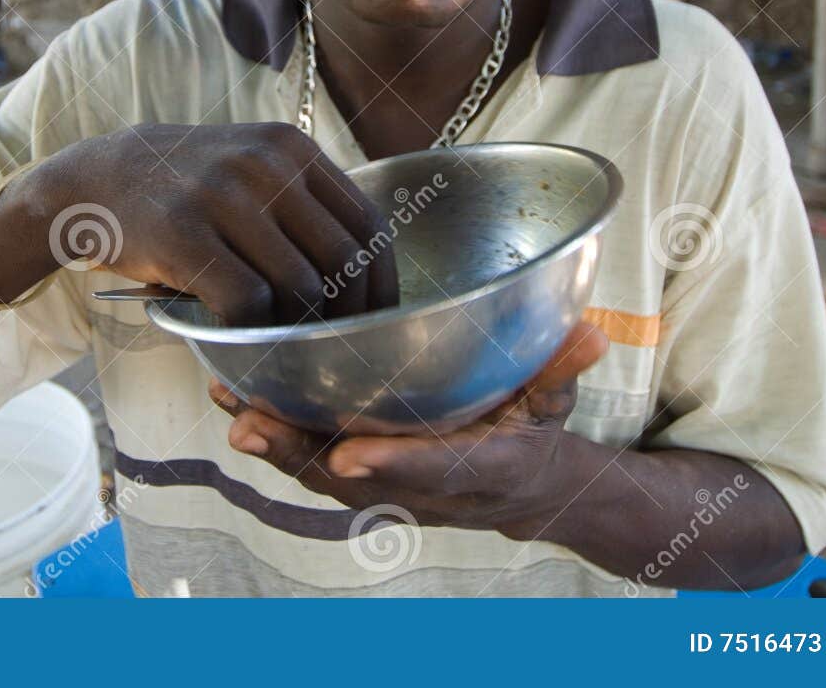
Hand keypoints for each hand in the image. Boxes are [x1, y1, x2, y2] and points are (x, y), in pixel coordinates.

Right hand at [25, 123, 400, 323]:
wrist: (95, 181)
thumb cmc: (186, 189)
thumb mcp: (250, 167)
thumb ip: (305, 203)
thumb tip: (370, 274)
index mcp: (292, 148)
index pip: (368, 224)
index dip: (381, 284)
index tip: (375, 321)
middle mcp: (265, 164)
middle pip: (343, 261)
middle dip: (343, 316)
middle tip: (327, 345)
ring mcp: (223, 196)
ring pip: (300, 287)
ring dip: (294, 328)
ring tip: (277, 340)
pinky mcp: (184, 234)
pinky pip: (246, 301)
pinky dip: (249, 328)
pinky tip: (233, 329)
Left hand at [211, 321, 608, 531]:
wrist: (523, 492)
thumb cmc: (536, 433)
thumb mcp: (558, 401)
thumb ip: (565, 367)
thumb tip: (594, 333)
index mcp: (482, 468)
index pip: (440, 469)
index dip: (398, 464)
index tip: (354, 456)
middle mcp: (427, 488)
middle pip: (356, 479)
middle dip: (302, 453)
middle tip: (253, 426)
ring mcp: (390, 489)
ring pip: (322, 474)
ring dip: (274, 443)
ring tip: (231, 405)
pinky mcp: (361, 477)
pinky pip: (310, 461)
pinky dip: (272, 434)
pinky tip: (234, 398)